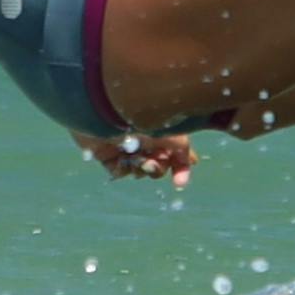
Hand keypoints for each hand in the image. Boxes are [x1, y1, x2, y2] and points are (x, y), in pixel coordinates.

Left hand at [78, 127, 196, 186]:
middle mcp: (145, 139)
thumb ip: (183, 147)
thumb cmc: (139, 116)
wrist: (102, 110)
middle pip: (158, 166)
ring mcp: (126, 147)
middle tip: (149, 162)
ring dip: (139, 168)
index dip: (181, 169)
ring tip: (133, 157)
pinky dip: (122, 169)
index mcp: (161, 130)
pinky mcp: (107, 154)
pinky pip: (120, 172)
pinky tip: (120, 159)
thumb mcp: (169, 130)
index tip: (179, 183)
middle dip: (156, 168)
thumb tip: (192, 162)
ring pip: (139, 171)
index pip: (177, 154)